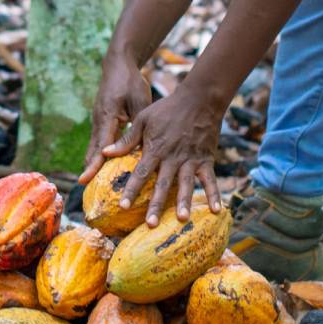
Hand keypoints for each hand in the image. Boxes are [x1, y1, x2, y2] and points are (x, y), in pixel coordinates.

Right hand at [80, 49, 151, 185]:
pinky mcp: (101, 121)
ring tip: (90, 183)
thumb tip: (143, 148)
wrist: (118, 65)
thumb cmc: (131, 82)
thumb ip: (139, 125)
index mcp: (107, 116)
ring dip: (92, 163)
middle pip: (93, 149)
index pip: (101, 145)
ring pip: (94, 146)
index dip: (94, 164)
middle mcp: (99, 121)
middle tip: (84, 187)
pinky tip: (102, 167)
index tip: (85, 178)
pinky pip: (99, 141)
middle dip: (89, 168)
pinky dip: (99, 154)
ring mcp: (98, 121)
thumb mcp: (140, 102)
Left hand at [118, 82, 224, 225]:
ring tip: (181, 219)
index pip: (141, 173)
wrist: (199, 99)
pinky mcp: (206, 160)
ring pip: (186, 184)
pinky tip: (217, 211)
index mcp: (155, 149)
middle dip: (156, 205)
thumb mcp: (143, 119)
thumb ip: (127, 139)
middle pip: (162, 184)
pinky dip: (214, 195)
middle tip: (151, 224)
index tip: (123, 206)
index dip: (132, 190)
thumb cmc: (167, 109)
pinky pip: (210, 180)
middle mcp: (172, 157)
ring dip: (184, 202)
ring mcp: (191, 160)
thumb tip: (105, 152)